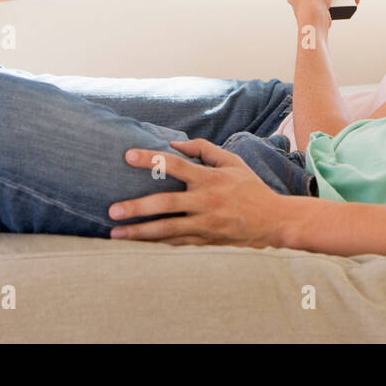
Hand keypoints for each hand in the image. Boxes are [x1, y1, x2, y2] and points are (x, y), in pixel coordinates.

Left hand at [108, 139, 287, 246]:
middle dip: (137, 207)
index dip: (151, 159)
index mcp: (209, 179)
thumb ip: (203, 149)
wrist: (273, 221)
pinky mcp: (205, 240)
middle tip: (112, 210)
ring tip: (115, 233)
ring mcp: (204, 224)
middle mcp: (205, 202)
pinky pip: (176, 242)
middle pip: (165, 204)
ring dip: (139, 232)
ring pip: (166, 230)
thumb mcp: (232, 161)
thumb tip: (174, 142)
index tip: (127, 155)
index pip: (175, 165)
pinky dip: (155, 242)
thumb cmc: (249, 187)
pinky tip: (136, 242)